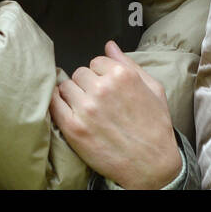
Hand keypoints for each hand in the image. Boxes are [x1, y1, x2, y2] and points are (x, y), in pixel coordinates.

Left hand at [50, 41, 182, 189]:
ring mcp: (86, 108)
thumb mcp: (153, 88)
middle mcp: (103, 89)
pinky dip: (59, 104)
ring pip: (66, 86)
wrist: (152, 165)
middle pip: (80, 72)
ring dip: (74, 94)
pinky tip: (70, 111)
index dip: (101, 73)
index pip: (97, 61)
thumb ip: (129, 63)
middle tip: (97, 99)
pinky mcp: (74, 127)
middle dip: (87, 83)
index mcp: (123, 76)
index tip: (105, 85)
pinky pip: (55, 104)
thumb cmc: (155, 129)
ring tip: (87, 109)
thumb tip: (110, 46)